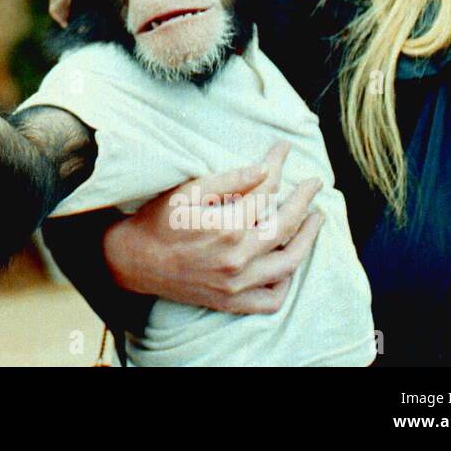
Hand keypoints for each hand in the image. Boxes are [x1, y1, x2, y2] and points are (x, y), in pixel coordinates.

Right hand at [102, 141, 324, 313]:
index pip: (265, 191)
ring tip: (316, 220)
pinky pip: (271, 299)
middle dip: (303, 200)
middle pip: (285, 225)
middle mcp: (237, 258)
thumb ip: (228, 180)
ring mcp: (236, 284)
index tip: (285, 149)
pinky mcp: (231, 301)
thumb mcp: (187, 191)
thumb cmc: (158, 221)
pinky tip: (289, 264)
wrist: (134, 260)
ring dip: (307, 239)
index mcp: (227, 227)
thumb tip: (266, 169)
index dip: (278, 166)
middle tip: (315, 183)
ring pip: (288, 263)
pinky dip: (286, 283)